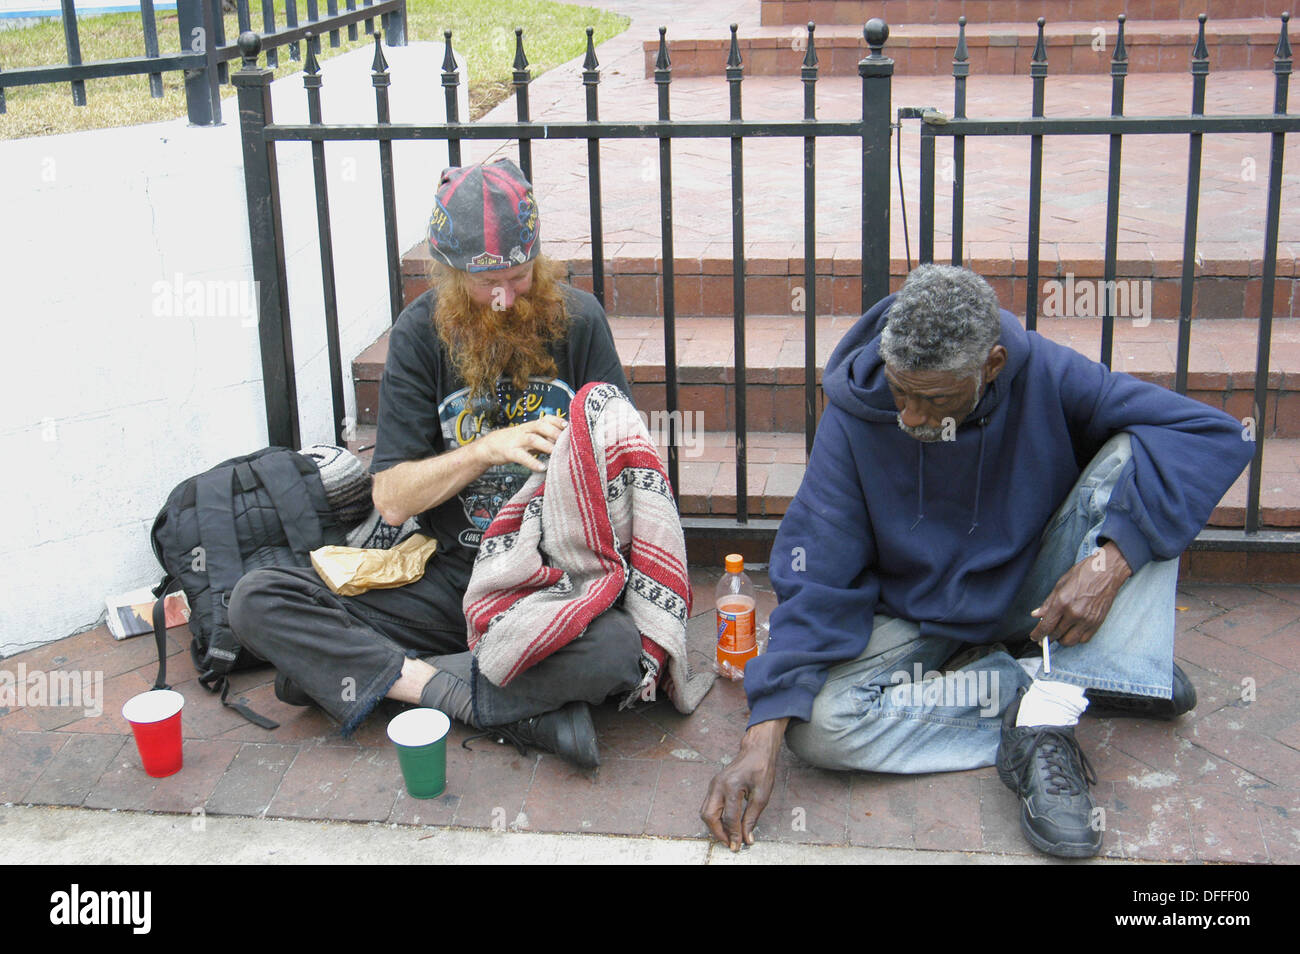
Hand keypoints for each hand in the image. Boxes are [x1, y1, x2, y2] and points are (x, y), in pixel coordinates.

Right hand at [472, 415, 567, 473]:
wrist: (490, 446)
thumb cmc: (515, 442)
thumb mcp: (529, 436)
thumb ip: (544, 437)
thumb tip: (565, 441)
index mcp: (531, 426)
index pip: (546, 418)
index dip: (557, 421)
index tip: (568, 426)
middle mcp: (525, 430)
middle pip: (541, 426)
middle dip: (555, 432)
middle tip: (567, 442)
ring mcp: (517, 440)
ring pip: (533, 439)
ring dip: (546, 446)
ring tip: (557, 454)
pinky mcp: (510, 452)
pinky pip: (522, 457)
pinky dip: (532, 462)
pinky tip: (542, 468)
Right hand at [700, 718, 787, 850]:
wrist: (756, 750)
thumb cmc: (761, 768)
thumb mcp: (762, 795)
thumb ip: (752, 817)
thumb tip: (747, 837)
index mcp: (731, 786)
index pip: (729, 817)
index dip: (734, 834)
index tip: (738, 846)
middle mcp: (718, 785)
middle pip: (709, 816)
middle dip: (718, 832)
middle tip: (730, 843)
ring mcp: (713, 784)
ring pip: (705, 811)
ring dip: (714, 826)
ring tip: (728, 836)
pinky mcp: (714, 785)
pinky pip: (709, 805)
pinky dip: (715, 817)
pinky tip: (726, 823)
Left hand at [1029, 541, 1131, 646]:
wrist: (1107, 571)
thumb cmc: (1084, 574)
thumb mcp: (1060, 584)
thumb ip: (1048, 603)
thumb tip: (1036, 615)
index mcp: (1062, 602)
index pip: (1047, 626)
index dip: (1038, 634)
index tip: (1034, 637)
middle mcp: (1074, 613)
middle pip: (1057, 635)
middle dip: (1048, 637)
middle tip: (1045, 636)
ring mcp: (1087, 619)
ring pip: (1070, 641)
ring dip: (1062, 640)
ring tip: (1059, 634)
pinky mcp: (1098, 622)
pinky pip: (1084, 639)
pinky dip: (1076, 638)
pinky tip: (1072, 632)